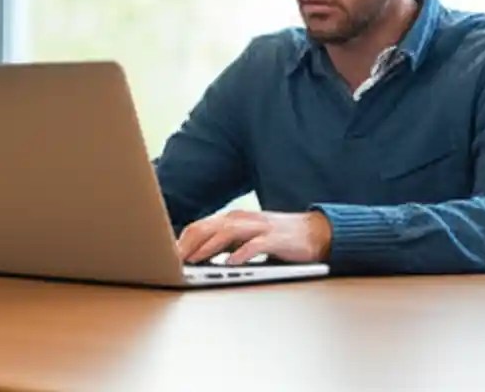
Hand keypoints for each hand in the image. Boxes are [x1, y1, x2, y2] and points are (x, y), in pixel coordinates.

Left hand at [176, 210, 332, 264]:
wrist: (317, 232)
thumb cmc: (279, 238)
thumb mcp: (248, 239)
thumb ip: (227, 244)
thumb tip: (198, 257)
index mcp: (235, 219)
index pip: (201, 226)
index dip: (182, 242)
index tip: (167, 258)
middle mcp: (244, 220)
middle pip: (209, 227)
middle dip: (189, 244)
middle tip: (173, 262)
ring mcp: (261, 228)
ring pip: (228, 233)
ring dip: (209, 247)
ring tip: (194, 261)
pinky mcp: (276, 239)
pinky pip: (256, 245)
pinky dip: (242, 254)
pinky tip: (231, 263)